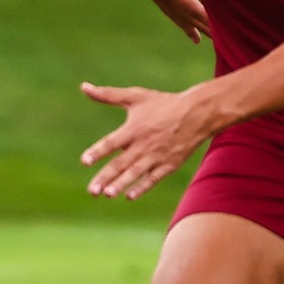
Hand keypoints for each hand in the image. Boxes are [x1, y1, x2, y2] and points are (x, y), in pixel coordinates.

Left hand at [79, 82, 213, 198]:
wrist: (199, 113)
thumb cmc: (164, 104)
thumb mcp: (136, 96)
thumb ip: (108, 95)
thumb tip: (84, 87)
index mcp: (134, 128)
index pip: (111, 142)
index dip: (98, 152)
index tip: (84, 161)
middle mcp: (144, 144)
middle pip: (121, 163)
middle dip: (105, 177)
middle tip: (91, 191)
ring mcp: (158, 156)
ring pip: (136, 173)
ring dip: (121, 184)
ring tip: (107, 194)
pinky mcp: (170, 164)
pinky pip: (154, 178)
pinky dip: (142, 187)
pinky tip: (129, 196)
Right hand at [116, 0, 211, 43]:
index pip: (192, 8)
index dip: (207, 20)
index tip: (220, 32)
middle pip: (181, 16)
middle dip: (199, 29)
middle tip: (215, 41)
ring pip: (170, 13)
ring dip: (184, 25)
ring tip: (194, 38)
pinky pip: (162, 5)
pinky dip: (173, 13)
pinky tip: (178, 15)